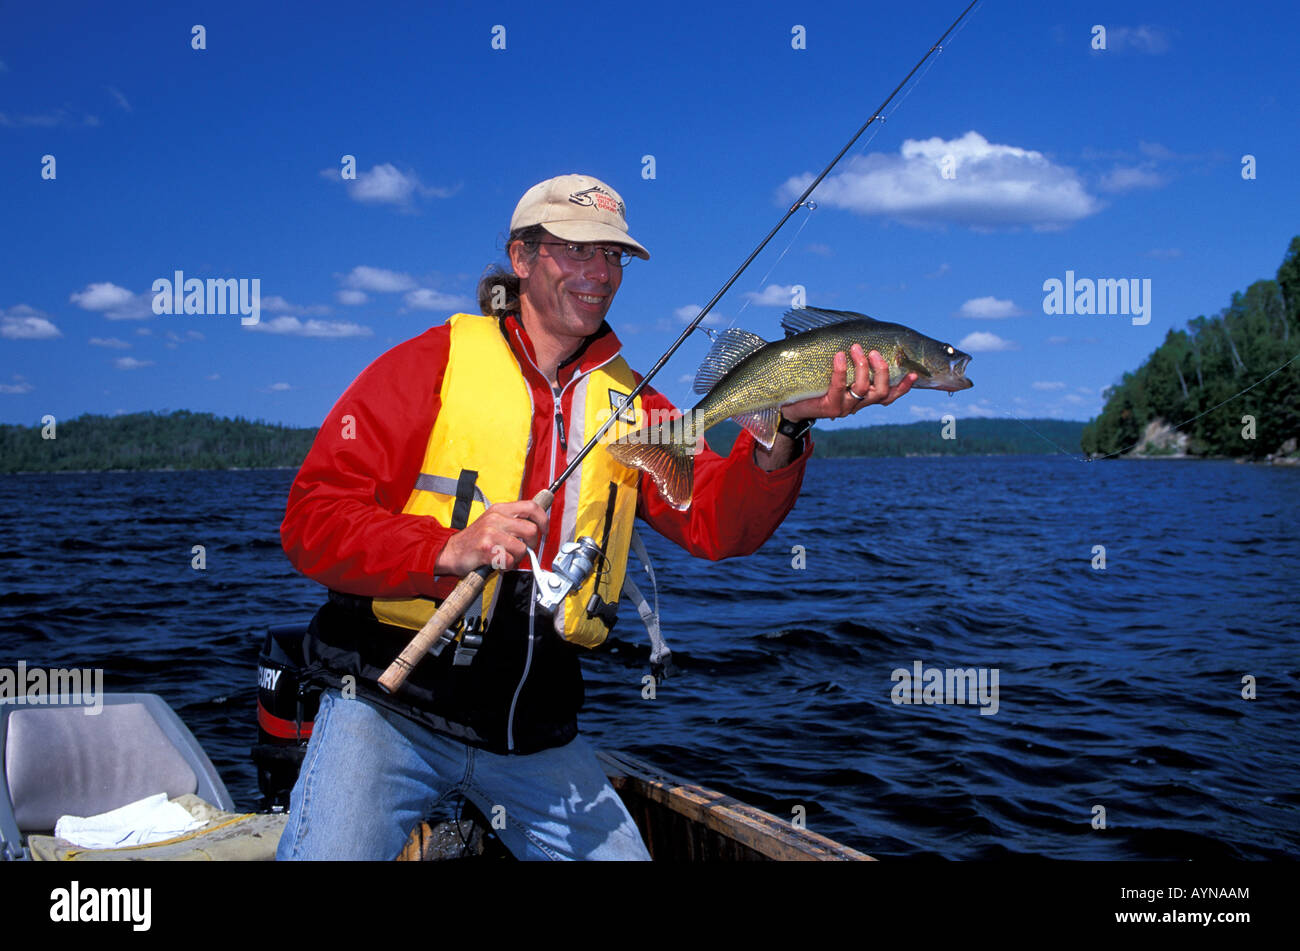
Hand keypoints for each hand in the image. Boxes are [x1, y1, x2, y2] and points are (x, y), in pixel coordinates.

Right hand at [434, 500, 547, 575]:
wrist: (451, 551)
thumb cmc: (475, 539)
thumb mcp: (493, 521)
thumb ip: (513, 520)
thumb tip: (537, 525)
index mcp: (500, 509)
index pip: (531, 506)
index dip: (543, 519)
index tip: (544, 530)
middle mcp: (496, 518)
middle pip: (531, 530)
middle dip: (532, 544)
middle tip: (524, 549)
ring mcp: (490, 533)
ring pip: (521, 548)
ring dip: (518, 558)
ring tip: (507, 557)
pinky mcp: (486, 549)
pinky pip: (509, 560)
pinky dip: (507, 566)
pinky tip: (499, 563)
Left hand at [781, 345, 915, 421]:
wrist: (790, 403)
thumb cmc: (816, 383)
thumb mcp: (838, 371)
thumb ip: (853, 362)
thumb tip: (864, 337)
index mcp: (865, 398)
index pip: (890, 395)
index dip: (903, 386)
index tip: (913, 373)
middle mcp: (858, 405)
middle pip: (881, 392)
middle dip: (881, 370)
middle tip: (873, 352)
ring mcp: (844, 407)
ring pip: (862, 389)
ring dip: (861, 366)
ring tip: (856, 348)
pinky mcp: (829, 408)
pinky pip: (839, 388)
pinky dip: (841, 371)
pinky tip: (839, 357)